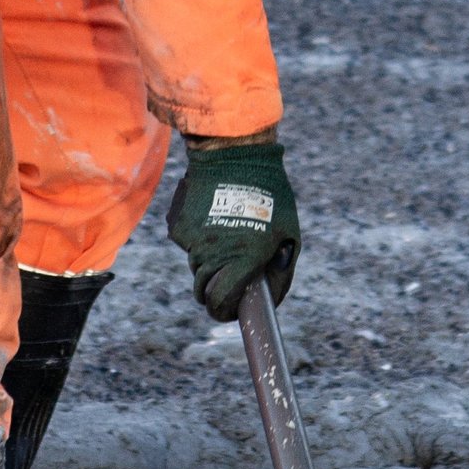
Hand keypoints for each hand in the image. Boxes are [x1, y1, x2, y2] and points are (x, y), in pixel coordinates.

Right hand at [167, 135, 298, 318]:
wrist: (234, 155)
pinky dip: (199, 238)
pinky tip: (214, 217)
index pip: (221, 302)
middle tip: (227, 276)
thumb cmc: (271, 195)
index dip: (223, 312)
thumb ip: (281, 271)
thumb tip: (270, 299)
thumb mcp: (289, 234)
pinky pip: (188, 244)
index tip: (227, 312)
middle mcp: (214, 254)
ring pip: (196, 266)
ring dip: (209, 261)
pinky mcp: (178, 227)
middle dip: (214, 289)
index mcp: (244, 259)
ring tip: (227, 235)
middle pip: (203, 289)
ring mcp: (193, 240)